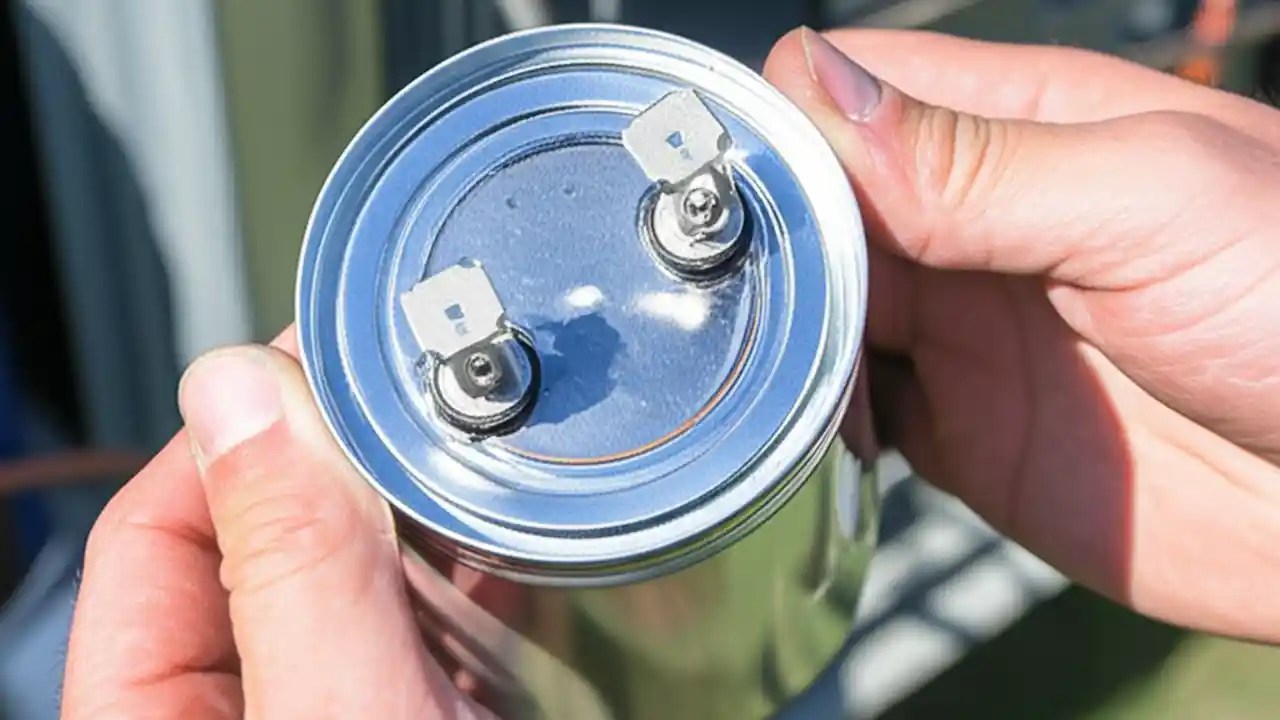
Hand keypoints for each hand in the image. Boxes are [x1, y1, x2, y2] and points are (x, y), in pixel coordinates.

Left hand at [60, 335, 492, 718]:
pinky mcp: (414, 716)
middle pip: (263, 544)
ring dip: (420, 525)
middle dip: (346, 473)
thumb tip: (241, 390)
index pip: (148, 536)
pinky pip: (420, 631)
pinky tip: (512, 557)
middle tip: (418, 414)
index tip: (320, 370)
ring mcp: (333, 709)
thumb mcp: (345, 708)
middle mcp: (242, 711)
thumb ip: (293, 562)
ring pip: (350, 581)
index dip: (234, 436)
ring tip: (478, 481)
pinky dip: (468, 583)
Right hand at [764, 29, 1279, 640]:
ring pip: (814, 314)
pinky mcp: (965, 435)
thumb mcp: (1151, 199)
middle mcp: (972, 228)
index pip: (844, 93)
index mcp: (1017, 131)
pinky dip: (813, 423)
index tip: (734, 196)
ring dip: (770, 337)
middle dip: (754, 241)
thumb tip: (816, 92)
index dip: (777, 131)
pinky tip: (800, 432)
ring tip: (741, 369)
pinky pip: (854, 417)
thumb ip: (977, 161)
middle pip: (811, 207)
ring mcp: (963, 332)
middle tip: (707, 295)